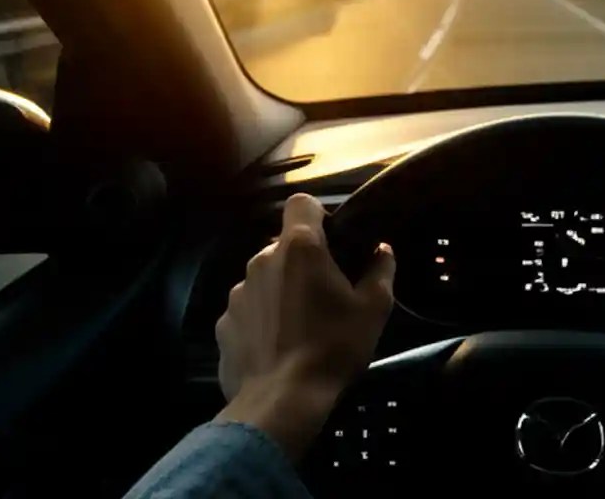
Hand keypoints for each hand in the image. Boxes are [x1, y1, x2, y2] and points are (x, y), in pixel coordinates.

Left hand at [215, 194, 394, 460]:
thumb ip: (380, 271)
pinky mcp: (223, 323)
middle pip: (283, 246)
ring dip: (280, 291)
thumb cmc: (334, 348)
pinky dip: (261, 320)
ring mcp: (237, 292)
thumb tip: (382, 250)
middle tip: (324, 294)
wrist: (282, 401)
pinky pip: (248, 310)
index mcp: (300, 249)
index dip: (317, 215)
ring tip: (299, 326)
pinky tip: (277, 347)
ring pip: (264, 278)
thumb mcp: (374, 310)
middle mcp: (261, 260)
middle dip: (302, 262)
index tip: (332, 241)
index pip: (301, 203)